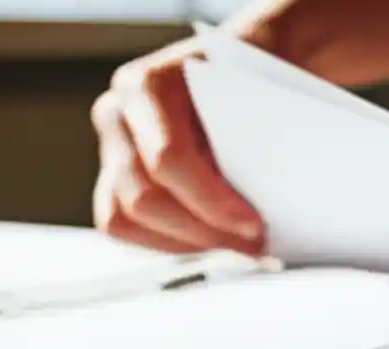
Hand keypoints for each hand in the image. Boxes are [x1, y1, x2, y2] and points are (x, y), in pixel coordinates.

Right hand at [91, 39, 263, 254]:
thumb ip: (263, 142)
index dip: (212, 203)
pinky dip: (169, 242)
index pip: (169, 159)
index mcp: (149, 84)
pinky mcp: (116, 176)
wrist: (246, 61)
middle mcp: (119, 113)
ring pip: (123, 217)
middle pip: (142, 197)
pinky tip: (212, 241)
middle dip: (203, 232)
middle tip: (253, 246)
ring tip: (236, 248)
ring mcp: (112, 146)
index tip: (255, 226)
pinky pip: (125, 224)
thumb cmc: (254, 77)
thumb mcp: (266, 93)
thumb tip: (275, 203)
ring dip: (186, 243)